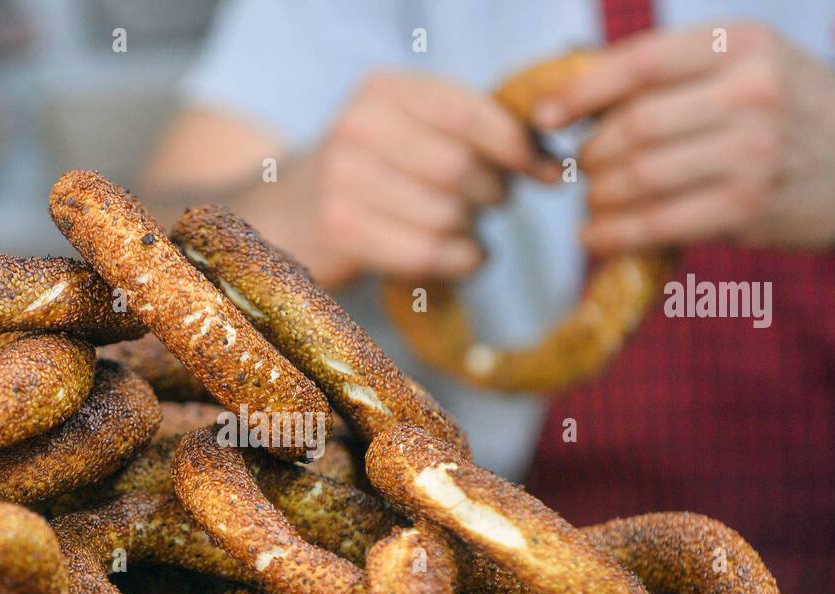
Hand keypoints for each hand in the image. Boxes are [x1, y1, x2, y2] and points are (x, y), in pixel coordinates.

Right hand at [272, 71, 558, 285]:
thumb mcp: (408, 134)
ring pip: (448, 214)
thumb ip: (470, 133)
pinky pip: (428, 252)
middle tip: (490, 205)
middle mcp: (358, 127)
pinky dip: (460, 261)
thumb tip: (552, 160)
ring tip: (466, 233)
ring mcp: (343, 180)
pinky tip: (462, 258)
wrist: (282, 219)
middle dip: (493, 194)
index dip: (518, 146)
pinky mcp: (340, 231)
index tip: (548, 172)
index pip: (469, 113)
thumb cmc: (369, 179)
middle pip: (462, 169)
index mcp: (383, 91)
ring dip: (474, 233)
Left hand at [532, 23, 834, 254]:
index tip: (542, 116)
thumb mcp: (748, 64)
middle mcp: (749, 92)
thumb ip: (675, 71)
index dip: (580, 91)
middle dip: (590, 154)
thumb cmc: (791, 112)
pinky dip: (614, 233)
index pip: (641, 62)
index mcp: (741, 44)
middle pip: (632, 127)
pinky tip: (596, 235)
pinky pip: (657, 223)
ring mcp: (752, 152)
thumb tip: (570, 82)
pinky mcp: (749, 207)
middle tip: (578, 168)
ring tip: (593, 201)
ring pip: (638, 177)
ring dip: (598, 196)